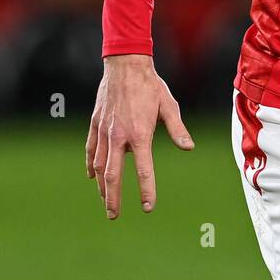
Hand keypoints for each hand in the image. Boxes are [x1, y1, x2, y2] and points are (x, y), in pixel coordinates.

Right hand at [85, 54, 193, 219]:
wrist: (125, 65)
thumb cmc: (150, 85)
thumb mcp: (169, 106)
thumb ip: (177, 129)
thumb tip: (188, 148)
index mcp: (140, 134)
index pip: (144, 170)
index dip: (147, 191)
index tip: (148, 207)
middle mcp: (119, 136)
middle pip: (113, 175)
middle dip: (113, 198)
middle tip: (114, 215)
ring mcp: (105, 131)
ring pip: (99, 165)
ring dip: (102, 186)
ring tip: (105, 200)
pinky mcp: (95, 124)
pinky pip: (91, 149)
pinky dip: (91, 165)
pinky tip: (93, 176)